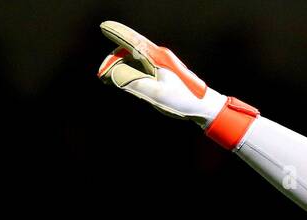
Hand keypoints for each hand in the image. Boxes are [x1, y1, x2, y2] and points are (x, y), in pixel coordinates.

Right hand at [96, 21, 257, 147]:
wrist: (204, 106)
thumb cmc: (183, 100)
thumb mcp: (157, 93)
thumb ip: (134, 82)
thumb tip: (113, 72)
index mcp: (158, 58)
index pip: (134, 42)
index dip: (118, 33)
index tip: (104, 26)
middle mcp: (159, 56)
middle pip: (130, 50)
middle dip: (114, 59)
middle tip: (102, 74)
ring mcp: (160, 63)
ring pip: (134, 59)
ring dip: (120, 66)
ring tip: (108, 78)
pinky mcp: (161, 71)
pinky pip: (140, 67)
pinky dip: (129, 71)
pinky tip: (122, 80)